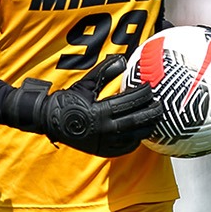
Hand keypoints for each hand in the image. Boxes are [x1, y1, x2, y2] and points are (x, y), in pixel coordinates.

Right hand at [16, 55, 161, 157]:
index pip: (129, 102)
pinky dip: (137, 140)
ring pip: (134, 136)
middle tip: (161, 104)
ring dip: (148, 127)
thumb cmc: (68, 100)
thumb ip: (104, 72)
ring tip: (156, 118)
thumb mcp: (86, 84)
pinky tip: (142, 132)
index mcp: (100, 111)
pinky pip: (126, 147)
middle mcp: (104, 130)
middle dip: (151, 112)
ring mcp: (104, 142)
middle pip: (136, 121)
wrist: (50, 121)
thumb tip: (122, 60)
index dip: (143, 94)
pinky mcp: (103, 151)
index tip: (151, 88)